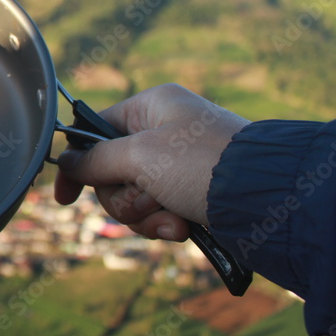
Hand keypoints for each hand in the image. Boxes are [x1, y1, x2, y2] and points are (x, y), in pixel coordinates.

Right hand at [53, 83, 248, 240]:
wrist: (270, 199)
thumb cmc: (203, 165)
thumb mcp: (139, 156)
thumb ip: (95, 160)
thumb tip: (66, 162)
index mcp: (151, 107)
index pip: (95, 130)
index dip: (78, 165)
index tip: (64, 198)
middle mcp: (164, 131)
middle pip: (112, 170)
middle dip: (124, 197)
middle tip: (146, 199)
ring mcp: (179, 164)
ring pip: (133, 196)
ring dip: (145, 214)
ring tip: (172, 218)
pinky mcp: (193, 193)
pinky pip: (159, 211)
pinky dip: (165, 223)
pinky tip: (183, 228)